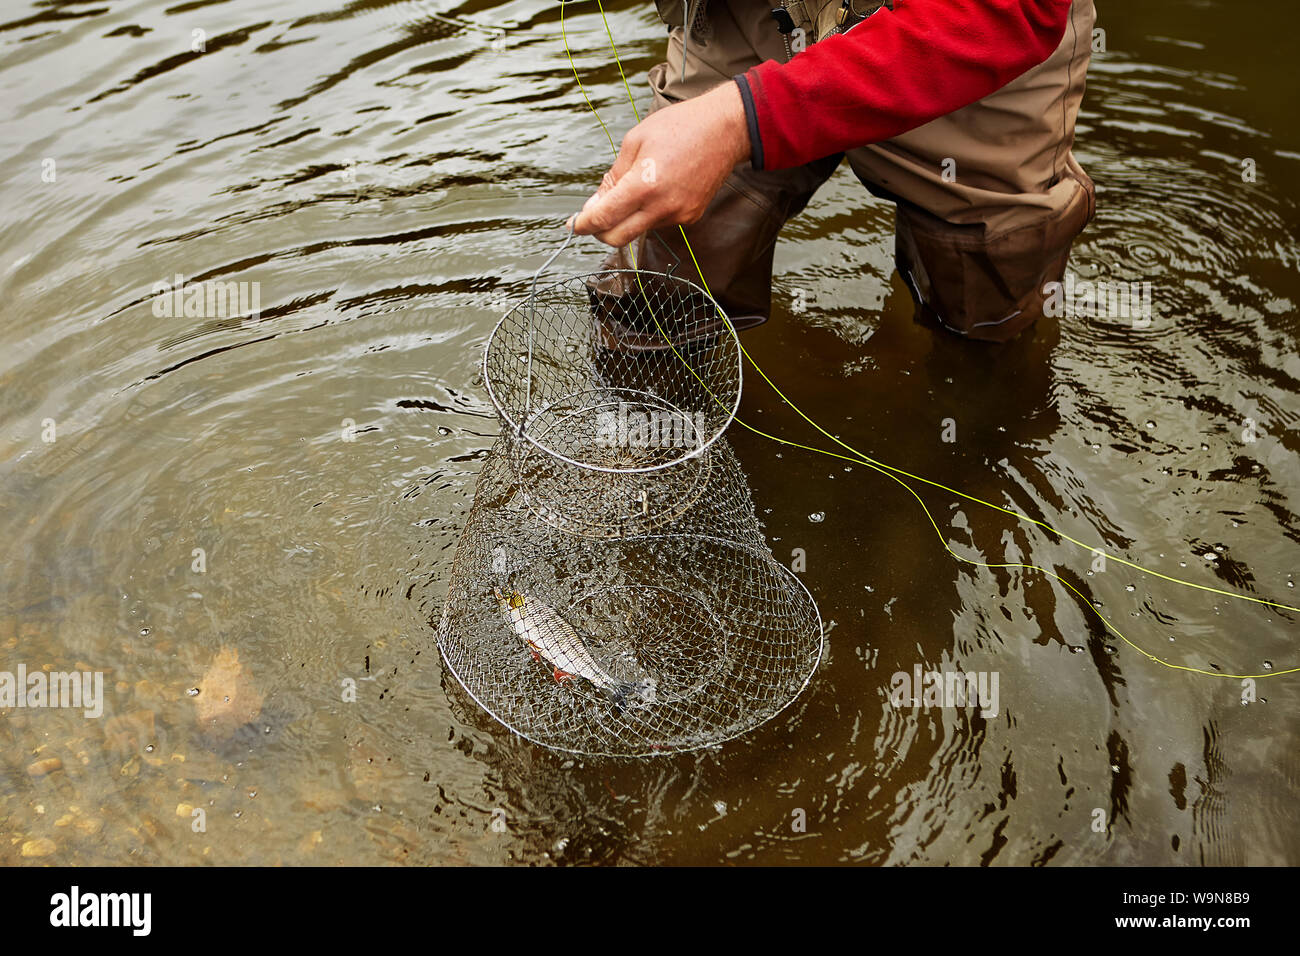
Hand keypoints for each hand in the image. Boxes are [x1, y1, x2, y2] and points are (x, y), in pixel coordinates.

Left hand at [568, 82, 750, 247]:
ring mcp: (678, 215)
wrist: (725, 129)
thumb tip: (594, 206)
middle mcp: (662, 207)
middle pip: (617, 238)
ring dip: (626, 218)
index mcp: (644, 185)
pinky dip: (648, 212)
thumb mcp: (634, 142)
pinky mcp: (690, 217)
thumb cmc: (680, 127)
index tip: (573, 225)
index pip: (603, 219)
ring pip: (638, 230)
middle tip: (593, 215)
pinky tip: (658, 187)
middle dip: (600, 231)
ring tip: (637, 185)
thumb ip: (612, 178)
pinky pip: (658, 222)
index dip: (583, 225)